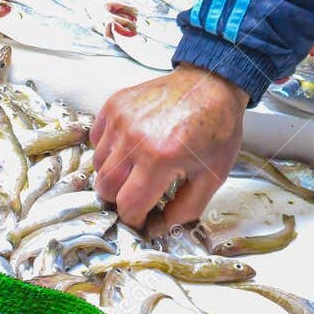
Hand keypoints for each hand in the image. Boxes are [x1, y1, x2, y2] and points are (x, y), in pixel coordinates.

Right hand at [91, 64, 247, 229]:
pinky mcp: (115, 104)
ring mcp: (121, 118)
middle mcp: (135, 138)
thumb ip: (185, 210)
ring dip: (114, 174)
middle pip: (105, 188)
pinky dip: (108, 149)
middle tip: (139, 195)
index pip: (128, 206)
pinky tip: (130, 147)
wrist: (212, 85)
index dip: (135, 220)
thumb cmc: (216, 130)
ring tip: (137, 167)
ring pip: (98, 165)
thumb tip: (158, 228)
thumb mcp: (212, 177)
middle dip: (120, 199)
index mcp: (160, 158)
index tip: (143, 219)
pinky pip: (96, 139)